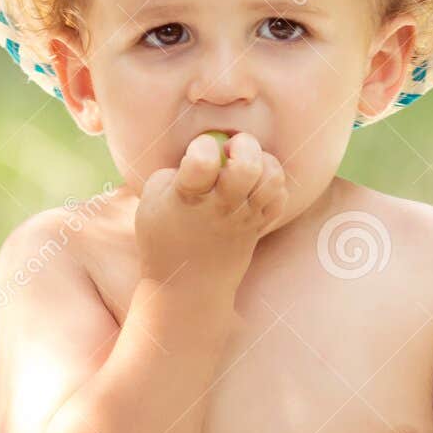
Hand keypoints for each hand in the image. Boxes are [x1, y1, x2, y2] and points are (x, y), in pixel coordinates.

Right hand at [135, 132, 287, 287]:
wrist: (186, 287)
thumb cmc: (163, 239)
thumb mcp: (151, 200)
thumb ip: (174, 171)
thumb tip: (202, 153)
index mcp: (188, 198)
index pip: (204, 159)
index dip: (202, 146)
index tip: (196, 155)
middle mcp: (221, 208)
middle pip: (249, 166)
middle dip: (243, 144)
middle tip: (231, 151)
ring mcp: (244, 218)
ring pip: (272, 179)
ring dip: (263, 161)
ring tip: (247, 165)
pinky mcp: (259, 227)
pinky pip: (280, 198)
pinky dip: (272, 186)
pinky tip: (253, 186)